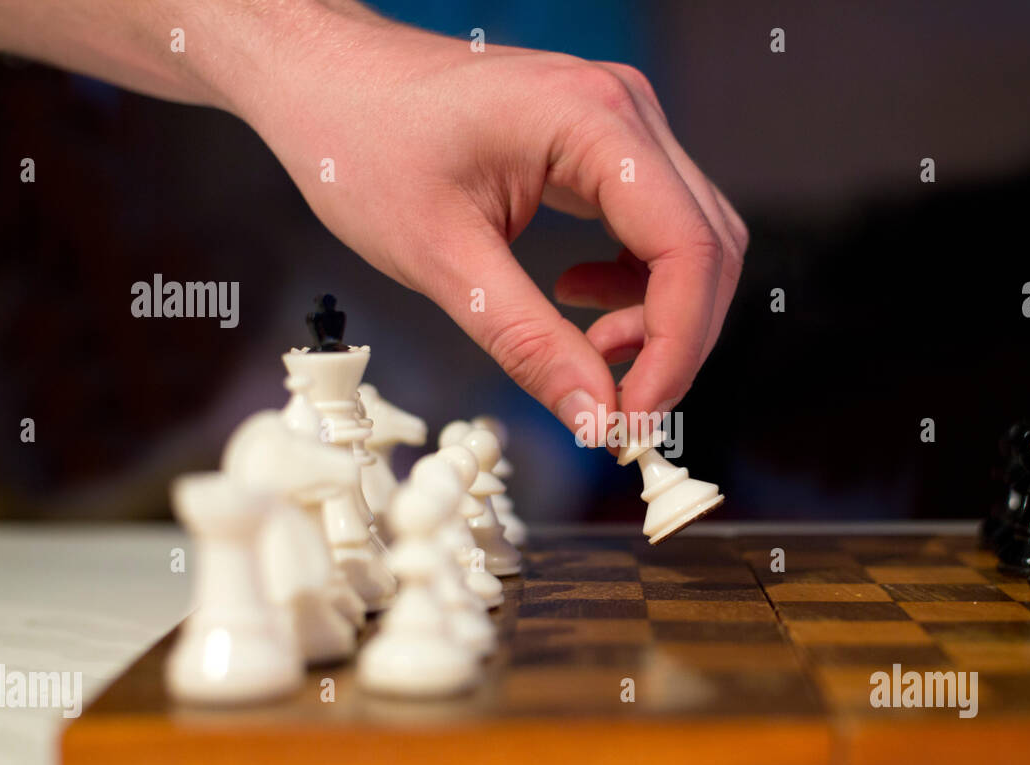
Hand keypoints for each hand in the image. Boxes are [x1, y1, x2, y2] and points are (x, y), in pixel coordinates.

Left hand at [234, 9, 746, 437]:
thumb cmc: (362, 144)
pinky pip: (653, 225)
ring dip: (658, 314)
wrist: (323, 80)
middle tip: (620, 407)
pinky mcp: (600, 143)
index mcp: (593, 121)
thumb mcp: (443, 260)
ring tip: (591, 353)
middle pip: (706, 247)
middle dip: (675, 340)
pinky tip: (576, 300)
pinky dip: (634, 282)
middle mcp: (624, 111)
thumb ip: (529, 341)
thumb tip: (596, 418)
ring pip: (690, 239)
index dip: (676, 346)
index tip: (635, 417)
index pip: (688, 248)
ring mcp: (618, 123)